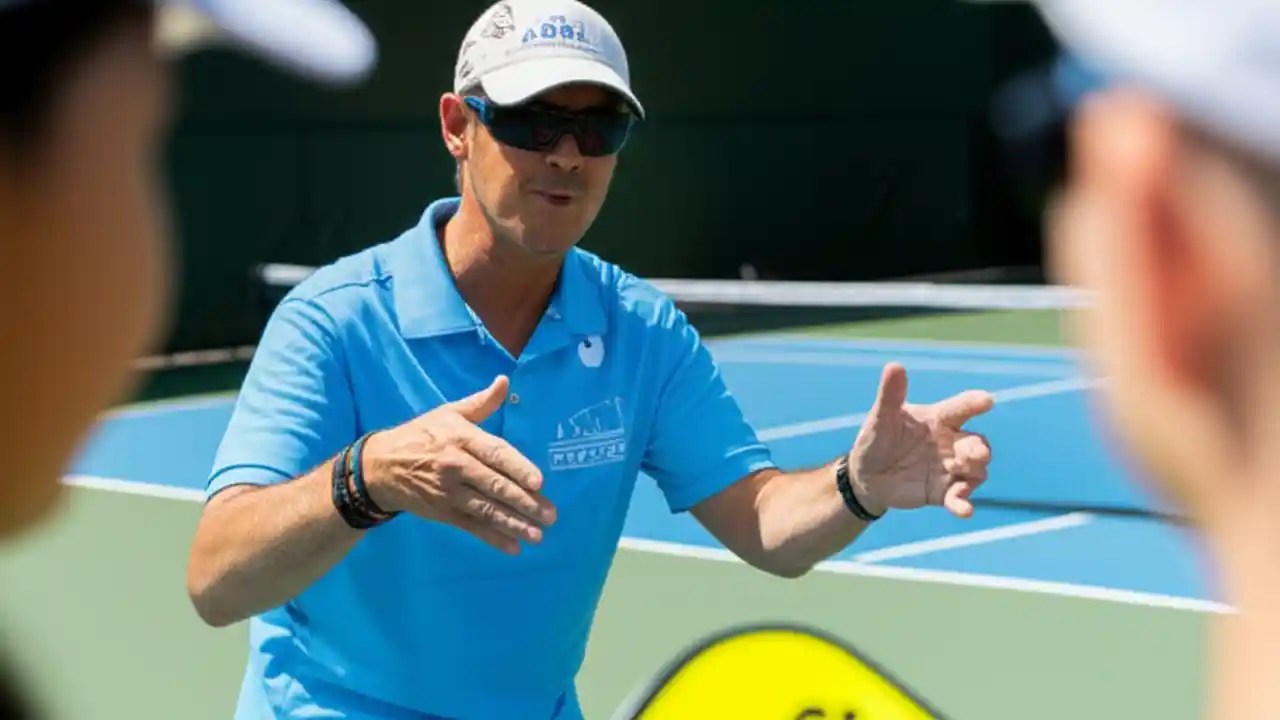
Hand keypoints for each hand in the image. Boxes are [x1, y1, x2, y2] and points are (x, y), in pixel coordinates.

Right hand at [361, 375, 554, 553]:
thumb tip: (505, 382)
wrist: (379, 466)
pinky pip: (471, 526)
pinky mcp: (442, 513)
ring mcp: (448, 492)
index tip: (539, 482)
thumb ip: (481, 402)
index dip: (517, 468)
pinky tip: (514, 547)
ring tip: (538, 534)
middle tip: (550, 514)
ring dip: (514, 524)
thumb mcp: (448, 413)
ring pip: (486, 510)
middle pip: (494, 485)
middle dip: (524, 502)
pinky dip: (492, 538)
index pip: (494, 453)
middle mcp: (455, 465)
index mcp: (460, 437)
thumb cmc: (420, 435)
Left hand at [847, 362, 994, 518]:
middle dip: (979, 449)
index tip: (987, 400)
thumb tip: (894, 365)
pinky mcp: (944, 492)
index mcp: (938, 419)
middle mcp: (950, 442)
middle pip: (975, 442)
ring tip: (967, 478)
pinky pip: (959, 497)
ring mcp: (949, 468)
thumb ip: (890, 395)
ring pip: (975, 469)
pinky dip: (963, 504)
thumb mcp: (880, 418)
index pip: (961, 408)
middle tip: (976, 453)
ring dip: (976, 473)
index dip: (974, 403)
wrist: (866, 476)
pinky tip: (964, 511)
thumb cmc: (877, 439)